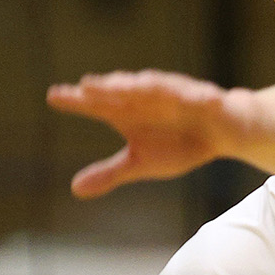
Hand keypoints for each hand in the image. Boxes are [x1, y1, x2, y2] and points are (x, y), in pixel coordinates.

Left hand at [47, 71, 245, 197]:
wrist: (221, 133)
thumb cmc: (178, 142)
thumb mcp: (141, 163)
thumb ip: (109, 172)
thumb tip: (74, 189)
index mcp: (128, 112)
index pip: (98, 104)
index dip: (77, 100)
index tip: (53, 96)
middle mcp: (146, 98)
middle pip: (122, 90)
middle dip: (106, 87)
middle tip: (86, 87)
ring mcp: (175, 95)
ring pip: (156, 87)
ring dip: (141, 85)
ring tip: (124, 85)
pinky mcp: (205, 97)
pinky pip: (200, 96)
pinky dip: (197, 97)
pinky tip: (196, 99)